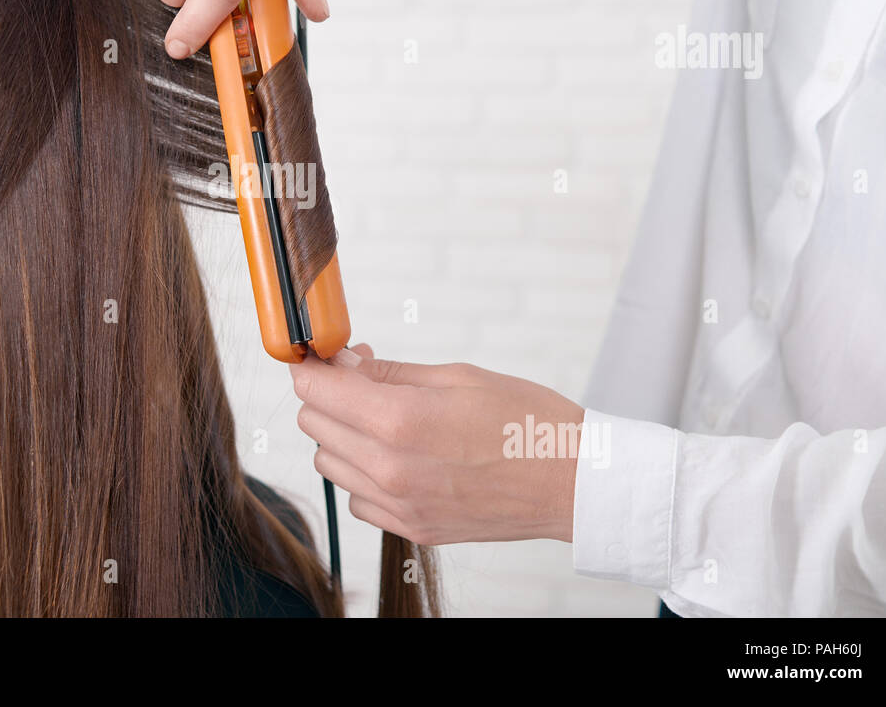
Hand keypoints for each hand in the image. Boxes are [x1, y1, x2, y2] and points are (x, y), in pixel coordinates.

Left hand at [289, 344, 584, 544]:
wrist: (574, 483)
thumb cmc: (526, 420)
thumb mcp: (457, 376)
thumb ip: (391, 372)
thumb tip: (346, 363)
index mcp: (400, 421)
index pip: (317, 390)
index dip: (310, 367)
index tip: (317, 357)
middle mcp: (390, 468)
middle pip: (314, 425)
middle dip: (328, 396)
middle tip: (360, 378)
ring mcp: (400, 505)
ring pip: (329, 463)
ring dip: (343, 436)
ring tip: (382, 418)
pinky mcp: (413, 528)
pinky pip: (358, 498)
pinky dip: (364, 475)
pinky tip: (398, 456)